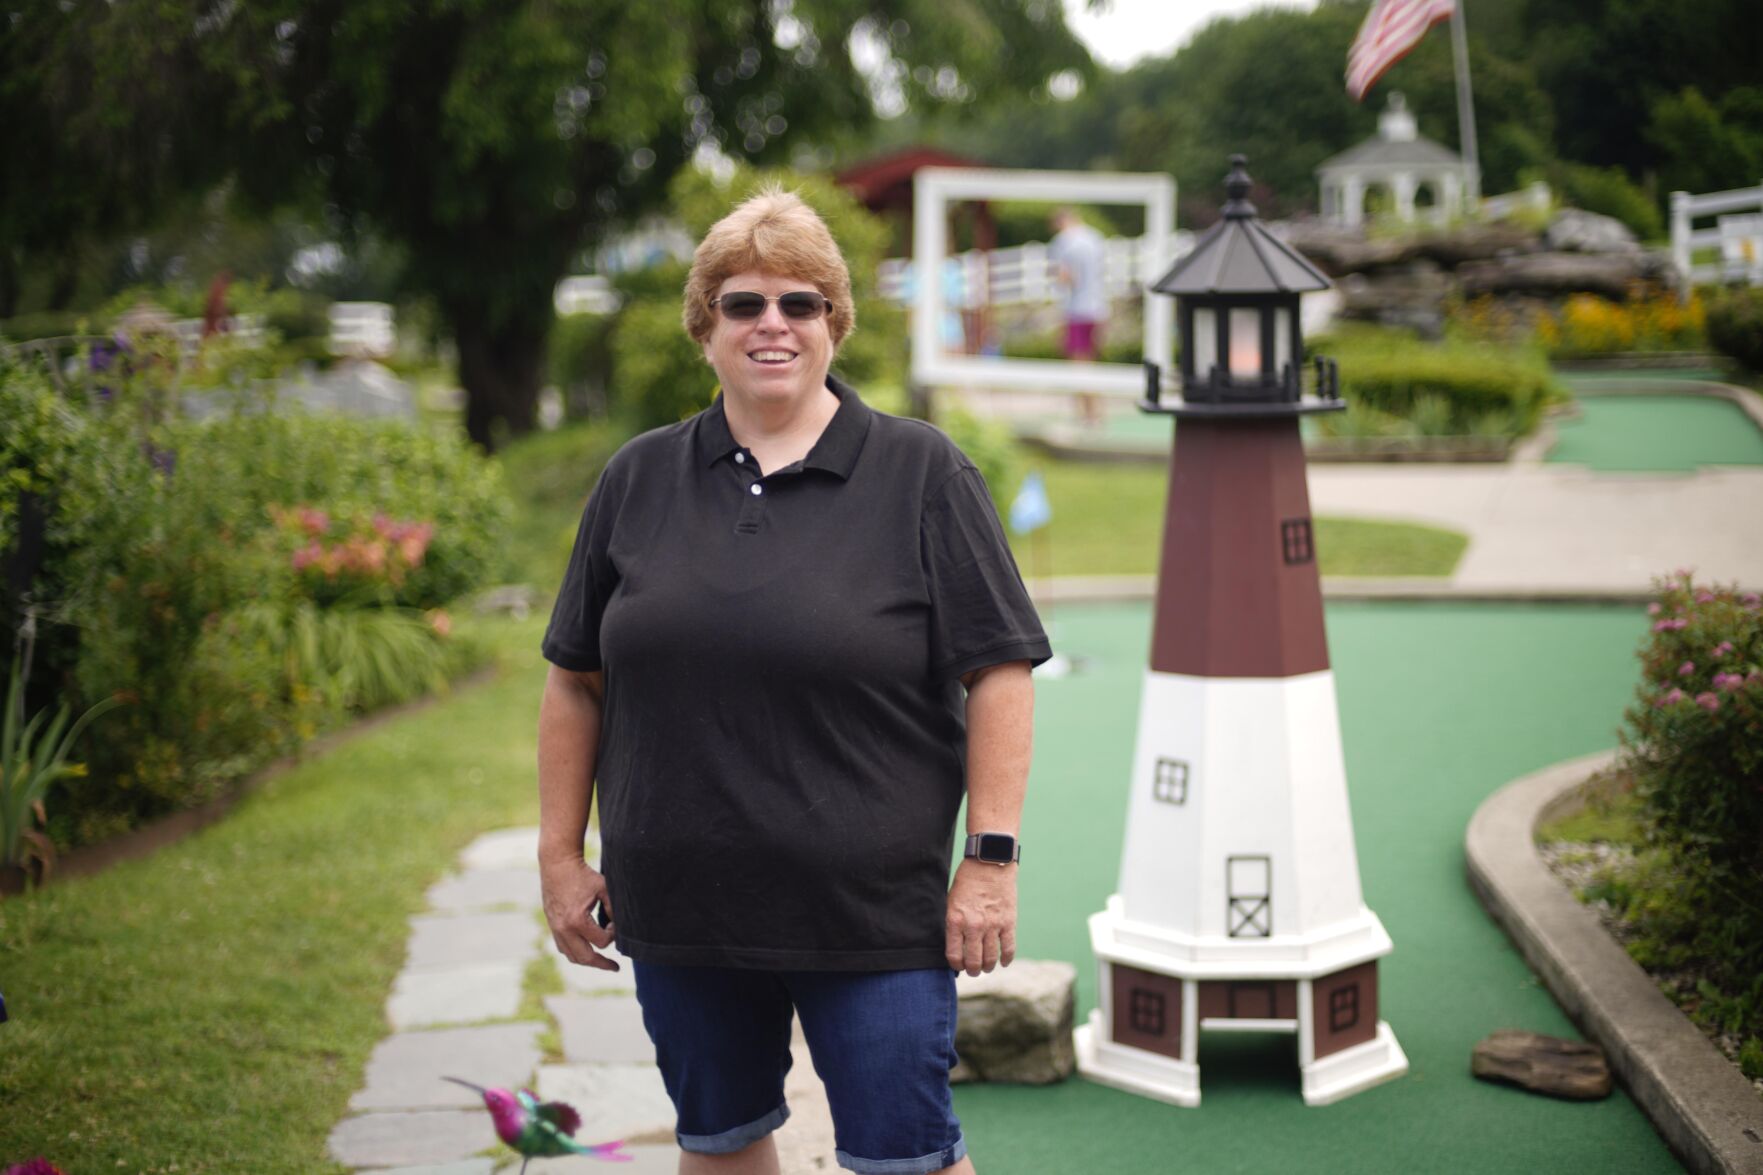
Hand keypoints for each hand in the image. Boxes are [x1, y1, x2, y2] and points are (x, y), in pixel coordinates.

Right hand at [540, 855, 618, 970]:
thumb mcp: (604, 889)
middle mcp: (563, 929)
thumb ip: (613, 909)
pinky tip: (586, 950)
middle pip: (585, 958)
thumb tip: (620, 928)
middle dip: (601, 964)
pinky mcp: (552, 925)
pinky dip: (574, 952)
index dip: (612, 935)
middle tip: (614, 968)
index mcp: (577, 920)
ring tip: (600, 962)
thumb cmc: (583, 875)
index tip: (614, 924)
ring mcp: (555, 928)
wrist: (557, 865)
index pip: (601, 942)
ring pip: (571, 956)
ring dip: (587, 960)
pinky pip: (562, 947)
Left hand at [945, 858, 1016, 975]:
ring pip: (990, 958)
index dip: (956, 965)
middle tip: (973, 971)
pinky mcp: (1008, 922)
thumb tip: (957, 944)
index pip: (954, 955)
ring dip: (988, 967)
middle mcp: (973, 926)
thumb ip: (954, 922)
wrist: (989, 862)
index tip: (958, 965)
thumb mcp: (952, 900)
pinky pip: (1008, 948)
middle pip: (973, 961)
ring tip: (986, 968)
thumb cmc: (968, 879)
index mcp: (955, 920)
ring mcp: (992, 925)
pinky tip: (1003, 962)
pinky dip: (1006, 959)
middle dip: (972, 971)